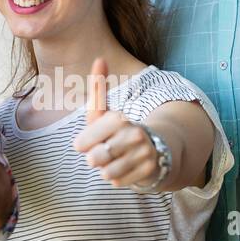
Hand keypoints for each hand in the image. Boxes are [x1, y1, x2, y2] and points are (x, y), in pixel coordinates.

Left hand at [71, 58, 161, 188]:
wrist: (156, 147)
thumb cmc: (120, 130)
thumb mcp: (106, 112)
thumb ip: (98, 89)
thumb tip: (99, 58)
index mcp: (119, 119)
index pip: (83, 142)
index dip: (83, 145)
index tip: (86, 143)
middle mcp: (134, 134)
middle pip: (95, 159)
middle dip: (95, 159)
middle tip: (105, 152)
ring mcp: (144, 153)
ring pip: (107, 173)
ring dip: (106, 169)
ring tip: (116, 160)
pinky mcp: (149, 171)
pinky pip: (118, 182)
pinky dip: (118, 178)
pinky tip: (126, 168)